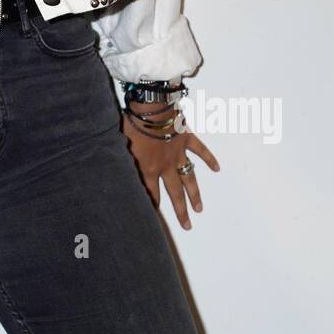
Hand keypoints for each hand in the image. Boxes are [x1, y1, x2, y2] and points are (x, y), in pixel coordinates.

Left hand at [121, 102, 219, 229]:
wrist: (151, 108)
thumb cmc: (132, 124)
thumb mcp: (122, 145)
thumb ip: (123, 160)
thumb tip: (116, 169)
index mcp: (148, 168)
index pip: (151, 192)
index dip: (154, 205)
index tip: (157, 218)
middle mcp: (166, 166)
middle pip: (175, 193)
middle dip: (181, 210)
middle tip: (187, 225)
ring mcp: (179, 153)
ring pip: (189, 178)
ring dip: (195, 194)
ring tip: (199, 208)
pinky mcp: (187, 139)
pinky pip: (200, 151)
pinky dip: (209, 159)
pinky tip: (216, 168)